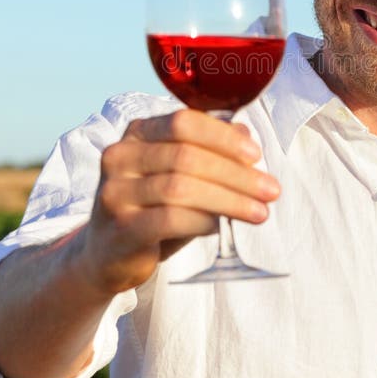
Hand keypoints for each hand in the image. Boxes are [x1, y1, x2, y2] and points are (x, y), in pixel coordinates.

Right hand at [79, 110, 279, 295]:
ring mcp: (115, 192)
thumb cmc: (151, 210)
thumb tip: (245, 135)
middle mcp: (120, 157)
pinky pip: (169, 219)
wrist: (107, 255)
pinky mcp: (119, 228)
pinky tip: (222, 226)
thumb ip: (208, 152)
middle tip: (270, 190)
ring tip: (259, 212)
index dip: (222, 137)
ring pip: (180, 187)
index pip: (183, 122)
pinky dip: (203, 220)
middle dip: (236, 174)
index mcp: (137, 134)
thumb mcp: (179, 175)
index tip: (256, 154)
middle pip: (186, 155)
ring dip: (228, 199)